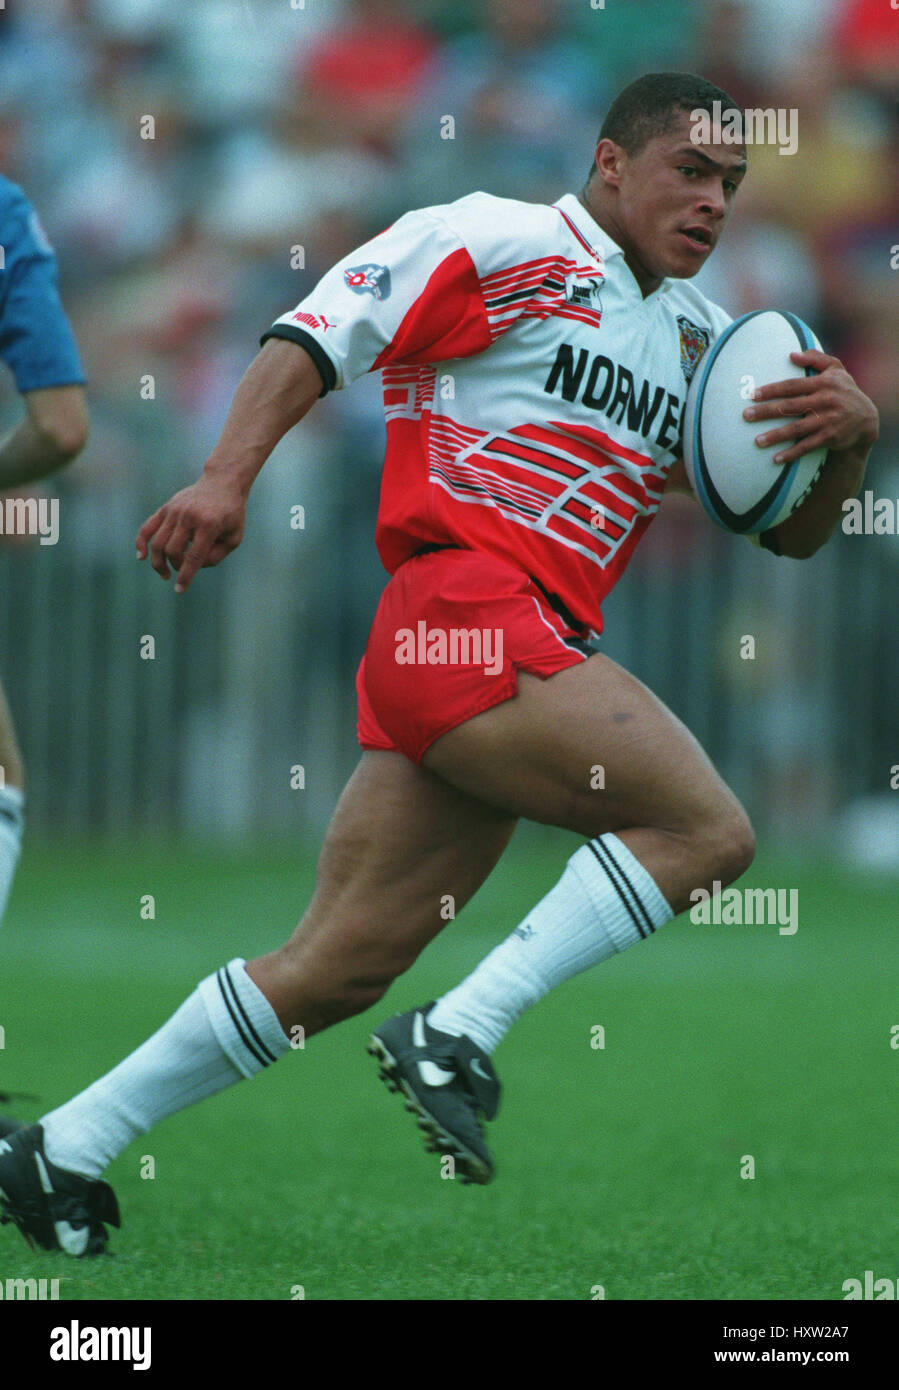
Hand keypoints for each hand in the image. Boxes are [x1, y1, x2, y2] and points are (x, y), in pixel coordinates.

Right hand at [136, 474, 246, 592]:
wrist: (222, 483)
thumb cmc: (231, 514)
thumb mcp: (234, 537)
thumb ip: (216, 556)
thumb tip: (193, 568)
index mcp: (209, 525)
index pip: (193, 557)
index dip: (185, 576)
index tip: (179, 590)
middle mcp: (189, 517)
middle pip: (172, 550)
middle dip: (175, 567)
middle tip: (181, 572)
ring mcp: (174, 511)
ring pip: (158, 542)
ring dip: (158, 562)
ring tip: (164, 573)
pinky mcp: (166, 508)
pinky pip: (148, 527)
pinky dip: (141, 542)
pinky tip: (141, 556)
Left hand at [742, 349, 878, 465]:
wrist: (866, 418)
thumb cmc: (845, 391)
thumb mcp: (837, 370)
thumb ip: (816, 359)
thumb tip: (792, 354)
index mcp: (823, 383)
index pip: (792, 386)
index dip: (772, 390)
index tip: (753, 395)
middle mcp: (825, 401)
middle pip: (790, 406)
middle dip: (766, 412)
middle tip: (746, 416)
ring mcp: (827, 420)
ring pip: (797, 428)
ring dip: (776, 436)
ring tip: (757, 441)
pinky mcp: (830, 437)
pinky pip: (808, 446)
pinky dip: (792, 453)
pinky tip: (776, 459)